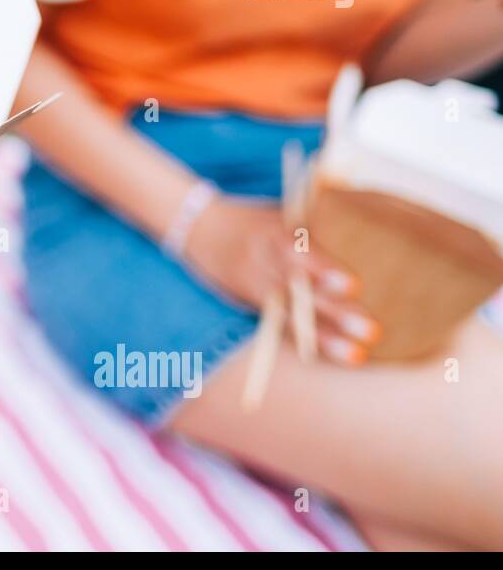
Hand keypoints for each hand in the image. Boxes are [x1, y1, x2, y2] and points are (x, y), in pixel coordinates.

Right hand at [183, 196, 379, 364]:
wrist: (198, 226)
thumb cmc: (253, 218)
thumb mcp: (280, 213)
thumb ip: (315, 223)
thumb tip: (369, 216)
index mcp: (272, 233)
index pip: (298, 252)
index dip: (324, 269)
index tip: (354, 286)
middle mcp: (262, 263)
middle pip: (300, 291)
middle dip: (336, 313)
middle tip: (372, 331)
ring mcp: (254, 286)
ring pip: (291, 316)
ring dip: (326, 338)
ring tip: (358, 355)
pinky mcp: (251, 303)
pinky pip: (281, 326)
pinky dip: (309, 342)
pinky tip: (336, 356)